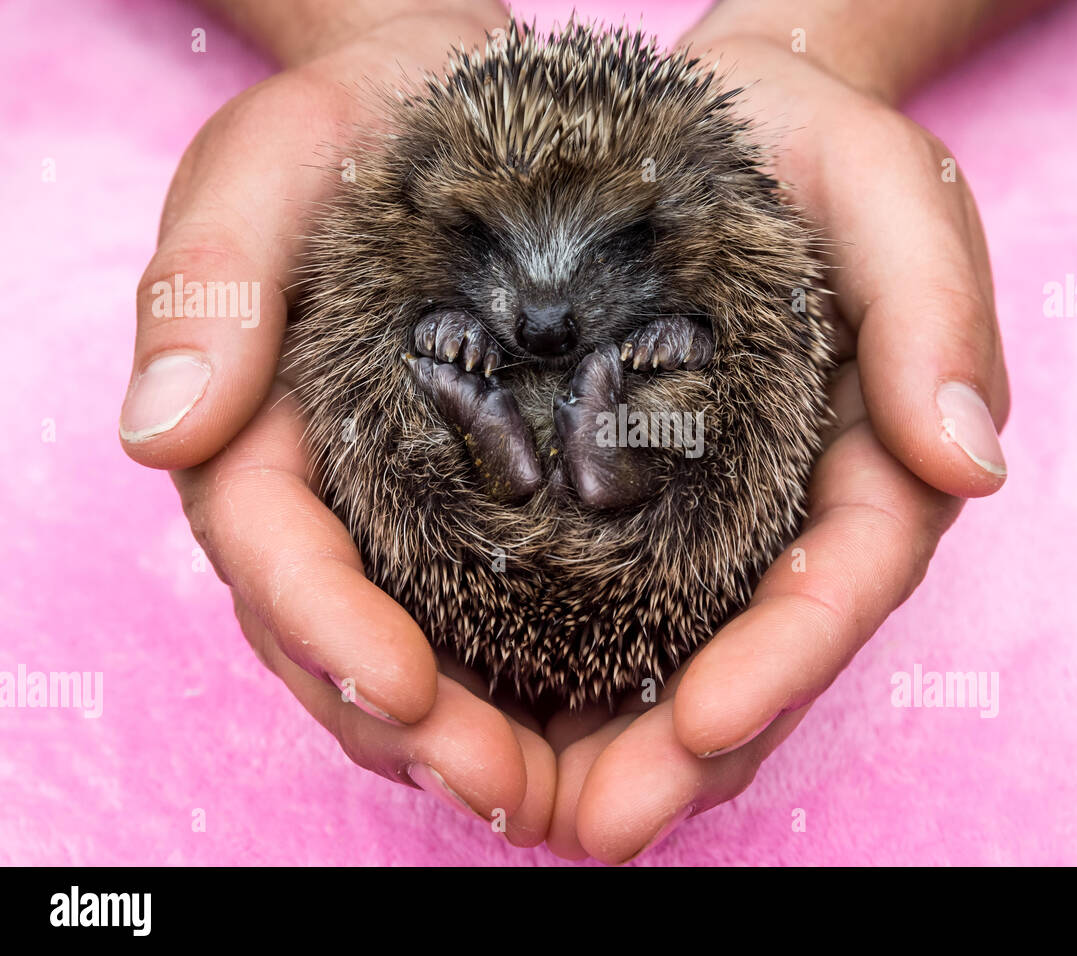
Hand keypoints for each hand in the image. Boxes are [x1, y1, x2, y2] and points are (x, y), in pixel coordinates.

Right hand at [120, 8, 555, 845]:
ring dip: (478, 739)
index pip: (273, 554)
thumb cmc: (355, 128)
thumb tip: (159, 428)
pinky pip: (507, 611)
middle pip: (346, 639)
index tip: (409, 687)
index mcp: (258, 432)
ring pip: (423, 653)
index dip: (330, 632)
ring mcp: (409, 510)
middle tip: (511, 793)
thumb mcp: (270, 167)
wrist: (455, 113)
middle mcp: (328, 494)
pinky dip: (545, 679)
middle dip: (417, 729)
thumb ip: (210, 284)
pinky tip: (607, 719)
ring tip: (559, 796)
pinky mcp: (495, 505)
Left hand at [544, 35, 1009, 862]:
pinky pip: (602, 599)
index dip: (783, 660)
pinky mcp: (633, 496)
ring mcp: (714, 513)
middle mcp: (797, 508)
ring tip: (533, 808)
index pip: (844, 579)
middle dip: (684, 751)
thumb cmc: (814, 152)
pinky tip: (496, 715)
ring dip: (613, 744)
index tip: (702, 722)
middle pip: (755, 652)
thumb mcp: (889, 192)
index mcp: (875, 457)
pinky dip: (558, 668)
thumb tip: (970, 459)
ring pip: (676, 652)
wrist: (719, 122)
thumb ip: (935, 310)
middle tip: (595, 823)